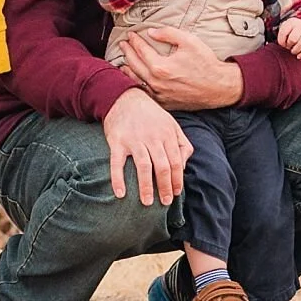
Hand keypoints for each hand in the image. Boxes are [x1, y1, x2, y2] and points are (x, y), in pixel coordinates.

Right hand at [102, 87, 190, 204]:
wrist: (124, 98)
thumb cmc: (150, 115)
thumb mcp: (171, 124)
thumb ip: (182, 143)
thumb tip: (183, 166)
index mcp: (167, 134)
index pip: (176, 162)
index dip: (177, 180)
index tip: (176, 193)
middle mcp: (152, 137)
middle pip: (162, 166)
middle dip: (165, 187)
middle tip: (165, 202)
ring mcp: (134, 140)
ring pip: (143, 166)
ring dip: (146, 187)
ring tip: (146, 202)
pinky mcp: (117, 141)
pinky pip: (117, 163)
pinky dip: (118, 179)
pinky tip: (120, 194)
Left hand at [123, 28, 244, 110]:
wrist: (219, 87)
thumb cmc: (206, 63)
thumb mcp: (189, 41)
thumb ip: (168, 33)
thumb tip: (151, 32)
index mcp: (161, 67)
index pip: (141, 51)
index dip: (134, 41)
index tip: (130, 35)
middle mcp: (157, 83)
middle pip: (135, 65)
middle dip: (127, 53)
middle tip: (123, 44)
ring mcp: (160, 95)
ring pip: (137, 82)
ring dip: (128, 70)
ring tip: (123, 63)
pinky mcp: (165, 103)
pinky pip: (146, 94)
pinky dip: (138, 86)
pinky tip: (136, 81)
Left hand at [276, 18, 300, 58]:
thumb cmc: (290, 32)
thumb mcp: (284, 32)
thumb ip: (282, 39)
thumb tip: (286, 46)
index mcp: (291, 22)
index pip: (284, 33)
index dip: (282, 41)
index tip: (283, 42)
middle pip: (293, 39)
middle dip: (289, 45)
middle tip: (289, 46)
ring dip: (296, 50)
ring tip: (293, 50)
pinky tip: (299, 56)